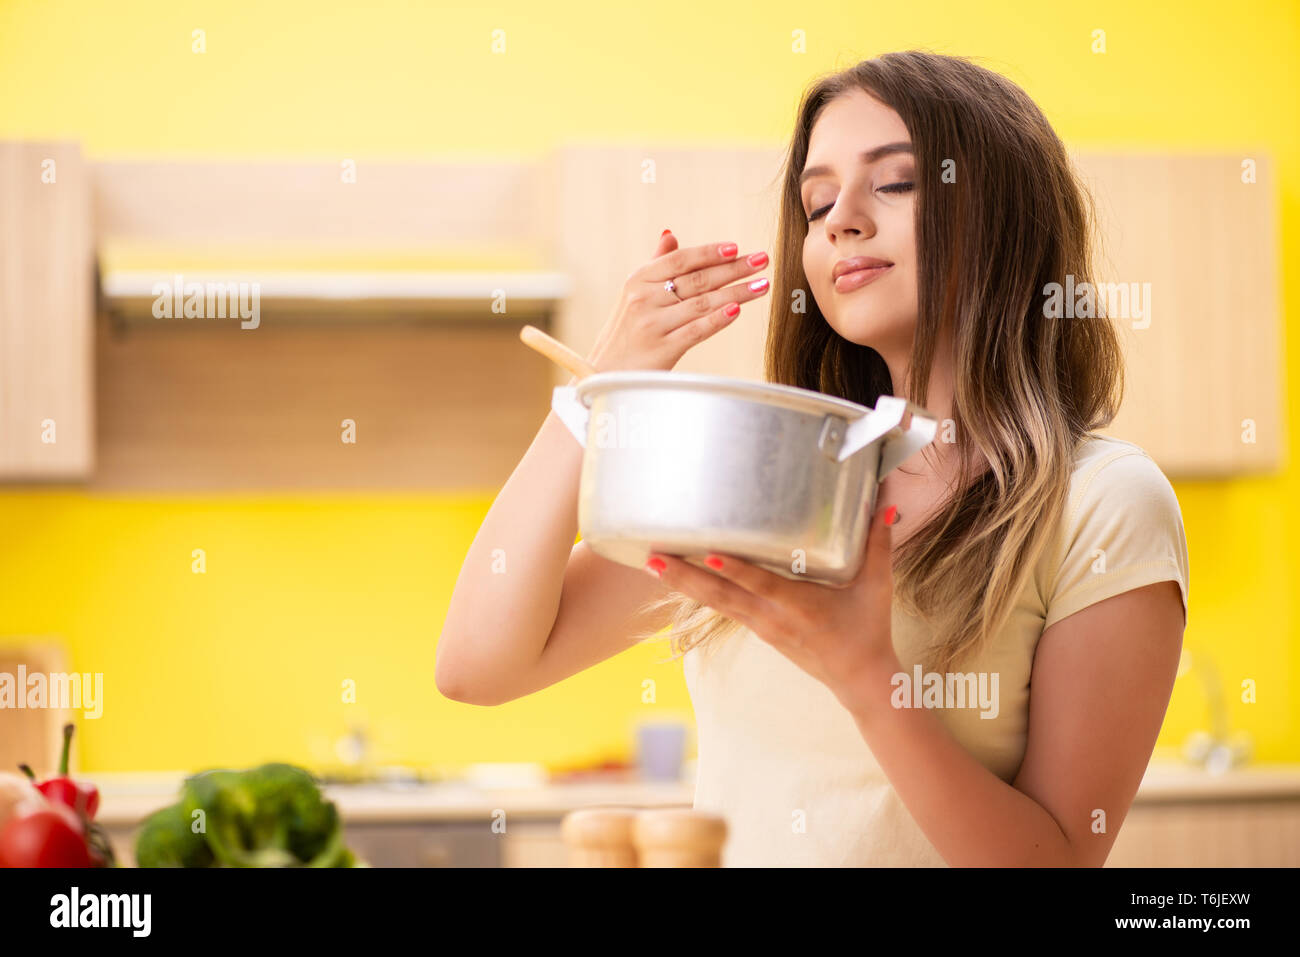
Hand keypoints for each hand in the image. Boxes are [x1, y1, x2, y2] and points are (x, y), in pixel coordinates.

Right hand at [585, 230, 770, 372]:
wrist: (605, 370)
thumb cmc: (627, 330)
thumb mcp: (633, 293)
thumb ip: (656, 264)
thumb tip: (671, 235)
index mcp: (639, 280)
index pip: (681, 260)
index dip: (710, 252)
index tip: (737, 247)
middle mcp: (644, 298)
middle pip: (697, 280)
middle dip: (734, 269)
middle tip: (762, 261)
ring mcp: (652, 324)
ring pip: (702, 303)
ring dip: (736, 293)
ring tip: (762, 285)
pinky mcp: (661, 349)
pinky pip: (696, 331)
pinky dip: (717, 320)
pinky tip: (738, 311)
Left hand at [644, 499, 899, 703]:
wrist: (859, 680)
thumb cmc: (868, 629)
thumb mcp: (878, 586)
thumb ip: (878, 543)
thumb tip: (885, 502)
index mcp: (801, 607)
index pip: (762, 585)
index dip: (736, 570)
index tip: (710, 553)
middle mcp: (773, 618)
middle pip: (722, 595)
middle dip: (685, 575)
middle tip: (652, 557)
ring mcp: (761, 626)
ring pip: (715, 602)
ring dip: (682, 582)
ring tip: (651, 562)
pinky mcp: (758, 629)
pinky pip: (722, 607)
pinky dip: (698, 592)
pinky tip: (677, 578)